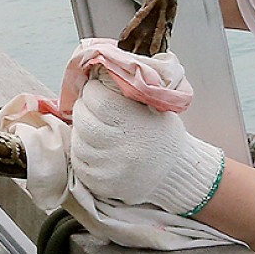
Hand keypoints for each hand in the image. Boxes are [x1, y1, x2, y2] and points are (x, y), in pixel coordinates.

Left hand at [70, 76, 223, 215]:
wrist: (176, 173)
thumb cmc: (163, 135)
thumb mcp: (156, 107)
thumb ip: (130, 90)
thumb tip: (100, 69)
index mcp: (136, 123)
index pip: (98, 100)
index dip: (91, 91)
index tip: (94, 89)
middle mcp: (123, 147)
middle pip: (84, 120)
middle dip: (82, 108)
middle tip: (89, 105)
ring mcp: (111, 168)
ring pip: (78, 142)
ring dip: (80, 130)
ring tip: (92, 126)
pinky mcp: (102, 184)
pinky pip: (79, 163)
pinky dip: (81, 151)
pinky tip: (93, 145)